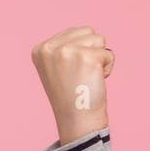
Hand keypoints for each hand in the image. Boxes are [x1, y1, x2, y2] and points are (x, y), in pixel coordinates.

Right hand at [31, 25, 115, 144]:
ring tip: (88, 76)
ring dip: (100, 58)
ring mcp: (68, 51)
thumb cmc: (72, 94)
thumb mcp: (56, 67)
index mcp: (40, 49)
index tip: (72, 72)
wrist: (77, 119)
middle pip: (88, 31)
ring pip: (99, 39)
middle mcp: (50, 47)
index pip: (73, 31)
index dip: (81, 51)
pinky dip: (108, 67)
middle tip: (82, 74)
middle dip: (92, 51)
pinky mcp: (86, 57)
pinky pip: (109, 53)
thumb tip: (86, 32)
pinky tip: (96, 80)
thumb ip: (63, 47)